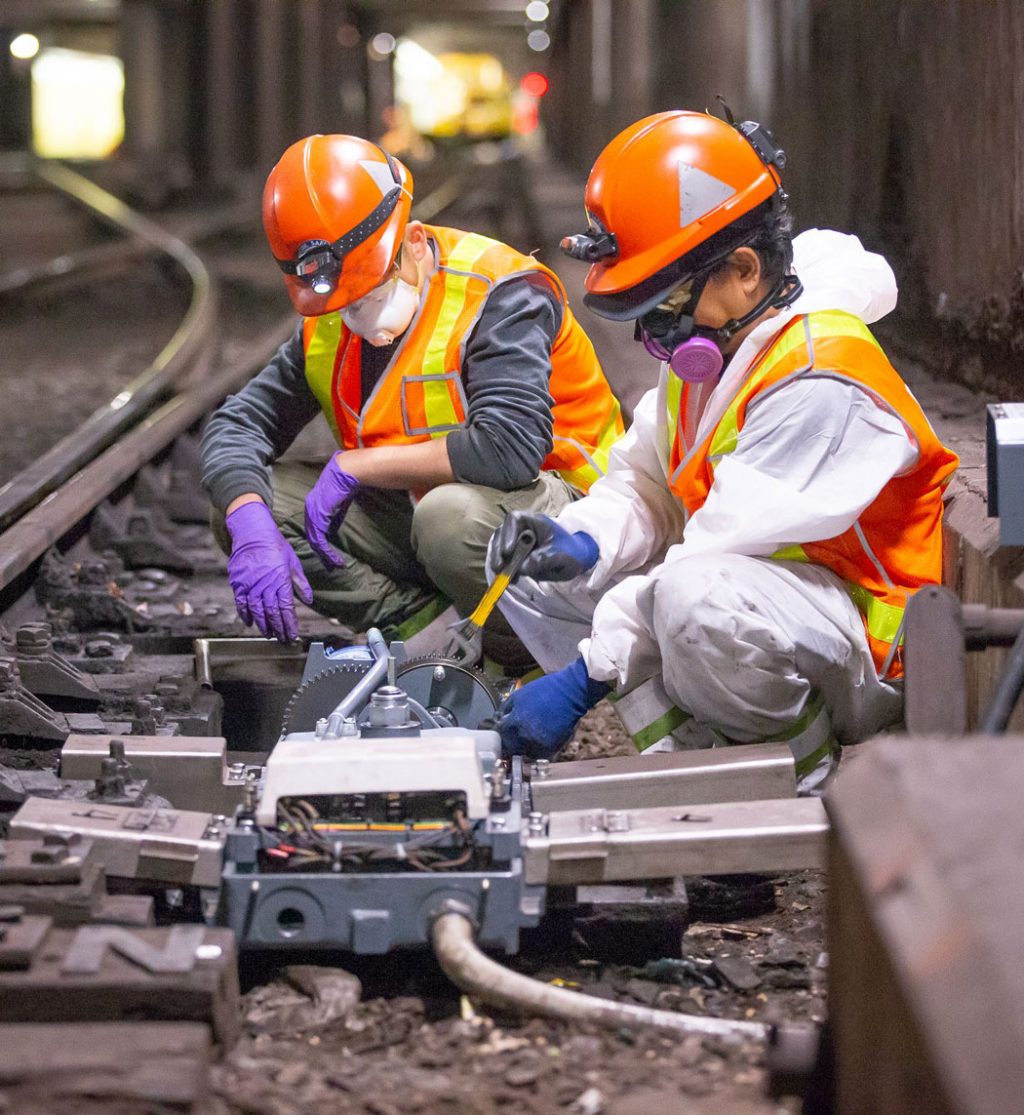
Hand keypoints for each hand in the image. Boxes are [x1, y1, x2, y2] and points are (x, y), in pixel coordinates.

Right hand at [226, 501, 312, 641]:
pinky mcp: (238, 583)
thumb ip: (300, 583)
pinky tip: (250, 623)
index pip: (286, 608)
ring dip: (263, 625)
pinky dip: (245, 614)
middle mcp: (265, 585)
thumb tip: (309, 600)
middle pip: (272, 613)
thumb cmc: (276, 546)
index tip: (293, 636)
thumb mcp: (293, 562)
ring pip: (257, 611)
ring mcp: (250, 585)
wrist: (252, 532)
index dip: (290, 624)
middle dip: (279, 629)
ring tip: (269, 634)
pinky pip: (241, 603)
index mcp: (281, 580)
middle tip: (283, 640)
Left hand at [304, 455, 360, 569]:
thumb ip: (336, 516)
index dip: (321, 543)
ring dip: (326, 555)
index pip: (314, 528)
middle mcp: (310, 509)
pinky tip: (333, 557)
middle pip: (312, 537)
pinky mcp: (318, 516)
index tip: (330, 555)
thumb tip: (334, 529)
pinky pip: (319, 538)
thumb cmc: (346, 483)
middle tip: (331, 565)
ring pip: (315, 540)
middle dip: (322, 553)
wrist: (347, 473)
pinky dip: (326, 550)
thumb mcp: (340, 503)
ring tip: (335, 564)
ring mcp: (312, 513)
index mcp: (314, 505)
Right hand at [493, 511, 598, 581]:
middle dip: (498, 550)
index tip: (508, 551)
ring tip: (501, 575)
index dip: (508, 533)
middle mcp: (523, 529)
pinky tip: (510, 580)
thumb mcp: (561, 556)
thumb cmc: (571, 552)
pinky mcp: (516, 555)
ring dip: (497, 560)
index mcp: (535, 522)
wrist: (575, 560)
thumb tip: (522, 568)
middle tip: (499, 567)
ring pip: (499, 546)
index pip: (515, 520)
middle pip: (502, 533)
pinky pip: (504, 559)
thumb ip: (543, 560)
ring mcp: (517, 541)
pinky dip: (504, 569)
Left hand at [496, 656, 610, 759]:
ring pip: (526, 754)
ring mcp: (540, 742)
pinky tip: (541, 741)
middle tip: (514, 741)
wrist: (570, 693)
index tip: (503, 734)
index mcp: (516, 721)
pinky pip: (541, 755)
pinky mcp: (553, 746)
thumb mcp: (520, 694)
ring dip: (526, 749)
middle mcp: (526, 734)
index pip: (501, 735)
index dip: (501, 735)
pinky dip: (539, 751)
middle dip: (511, 745)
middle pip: (512, 748)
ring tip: (529, 741)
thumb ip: (507, 708)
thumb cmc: (547, 690)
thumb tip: (500, 717)